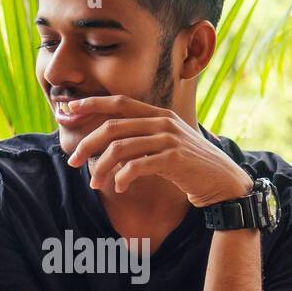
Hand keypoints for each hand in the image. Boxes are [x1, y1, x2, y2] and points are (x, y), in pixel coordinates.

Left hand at [64, 96, 252, 206]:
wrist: (222, 182)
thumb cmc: (189, 166)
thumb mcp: (166, 144)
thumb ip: (142, 138)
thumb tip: (109, 144)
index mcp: (158, 114)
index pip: (119, 102)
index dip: (92, 104)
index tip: (69, 109)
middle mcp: (162, 122)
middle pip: (113, 127)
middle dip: (87, 144)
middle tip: (73, 162)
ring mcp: (169, 139)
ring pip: (121, 147)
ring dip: (102, 167)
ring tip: (95, 183)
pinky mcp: (174, 159)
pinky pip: (137, 165)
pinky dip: (122, 177)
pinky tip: (119, 188)